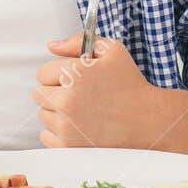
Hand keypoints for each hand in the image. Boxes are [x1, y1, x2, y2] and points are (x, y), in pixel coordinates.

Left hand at [32, 34, 180, 148]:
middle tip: (77, 95)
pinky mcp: (68, 145)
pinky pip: (46, 135)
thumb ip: (78, 41)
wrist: (148, 121)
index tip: (73, 79)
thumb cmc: (130, 84)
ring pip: (43, 114)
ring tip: (81, 111)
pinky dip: (58, 131)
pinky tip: (78, 126)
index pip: (43, 72)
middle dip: (54, 91)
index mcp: (74, 74)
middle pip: (38, 93)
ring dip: (56, 111)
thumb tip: (51, 46)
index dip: (58, 73)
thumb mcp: (112, 50)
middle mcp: (66, 100)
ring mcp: (66, 125)